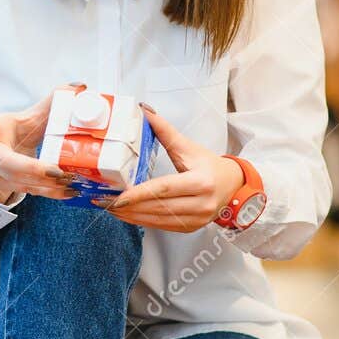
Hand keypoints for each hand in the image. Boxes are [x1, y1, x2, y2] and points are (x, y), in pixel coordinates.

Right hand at [0, 88, 78, 202]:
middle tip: (57, 170)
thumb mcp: (26, 114)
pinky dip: (54, 193)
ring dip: (48, 184)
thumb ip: (52, 101)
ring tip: (70, 179)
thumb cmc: (16, 131)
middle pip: (10, 166)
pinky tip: (72, 192)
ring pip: (24, 183)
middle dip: (34, 170)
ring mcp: (4, 175)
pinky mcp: (17, 187)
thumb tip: (80, 86)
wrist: (3, 155)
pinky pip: (35, 192)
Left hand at [95, 106, 238, 231]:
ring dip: (132, 216)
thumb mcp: (189, 147)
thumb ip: (166, 131)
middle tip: (105, 201)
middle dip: (129, 206)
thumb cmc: (209, 165)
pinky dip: (143, 221)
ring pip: (158, 220)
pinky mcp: (191, 228)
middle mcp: (201, 203)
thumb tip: (145, 111)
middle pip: (158, 207)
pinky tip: (128, 215)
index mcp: (201, 182)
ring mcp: (197, 219)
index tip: (118, 196)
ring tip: (112, 209)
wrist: (233, 185)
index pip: (164, 189)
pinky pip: (162, 226)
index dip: (139, 194)